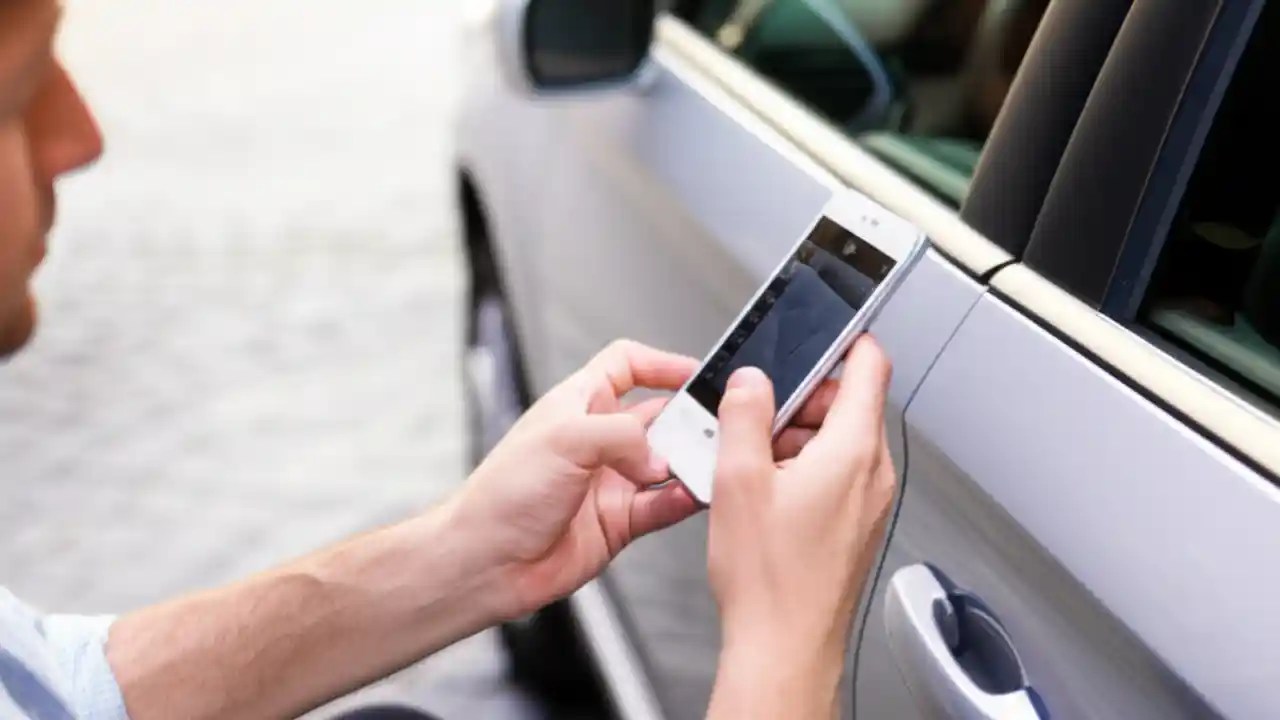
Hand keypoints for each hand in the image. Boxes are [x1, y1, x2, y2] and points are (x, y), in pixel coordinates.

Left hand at [453, 340, 702, 619]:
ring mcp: (611, 481)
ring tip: (710, 461)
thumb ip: (622, 436)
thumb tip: (660, 455)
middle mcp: (598, 441)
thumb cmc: (501, 496)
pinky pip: (664, 505)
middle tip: (716, 424)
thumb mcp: (563, 439)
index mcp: (578, 404)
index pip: (626, 366)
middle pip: (659, 415)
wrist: (486, 562)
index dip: (661, 363)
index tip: (696, 371)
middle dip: (689, 418)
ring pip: (668, 463)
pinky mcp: (620, 522)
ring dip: (691, 462)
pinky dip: (683, 500)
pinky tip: (694, 495)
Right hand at [708, 336, 895, 668]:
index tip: (820, 333)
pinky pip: (837, 475)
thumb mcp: (738, 480)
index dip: (844, 340)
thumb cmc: (770, 580)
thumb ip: (744, 416)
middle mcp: (872, 474)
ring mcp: (869, 502)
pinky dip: (804, 470)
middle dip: (800, 401)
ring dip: (797, 438)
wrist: (784, 646)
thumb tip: (750, 383)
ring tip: (753, 464)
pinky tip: (765, 494)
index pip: (870, 366)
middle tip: (757, 417)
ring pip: (839, 442)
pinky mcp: (857, 526)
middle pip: (848, 404)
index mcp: (853, 451)